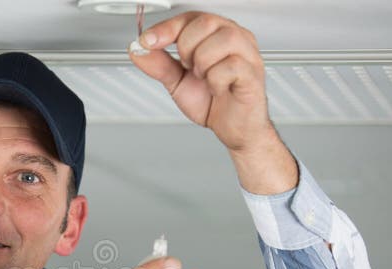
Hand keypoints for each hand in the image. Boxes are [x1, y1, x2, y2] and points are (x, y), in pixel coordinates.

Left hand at [129, 11, 273, 152]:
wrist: (232, 128)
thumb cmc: (212, 102)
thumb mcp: (177, 82)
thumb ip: (159, 65)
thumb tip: (139, 50)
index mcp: (215, 35)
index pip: (189, 18)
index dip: (167, 28)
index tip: (148, 41)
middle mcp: (234, 38)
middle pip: (206, 22)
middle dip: (187, 47)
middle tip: (188, 67)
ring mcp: (247, 54)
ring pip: (222, 40)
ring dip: (203, 63)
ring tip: (204, 78)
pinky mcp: (253, 74)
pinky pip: (230, 67)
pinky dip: (215, 82)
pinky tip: (217, 89)